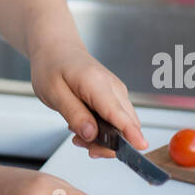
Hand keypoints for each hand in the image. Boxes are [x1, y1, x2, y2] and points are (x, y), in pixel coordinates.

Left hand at [29, 41, 147, 157]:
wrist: (57, 49)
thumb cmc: (53, 66)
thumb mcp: (53, 93)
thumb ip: (74, 114)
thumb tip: (92, 135)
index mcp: (97, 83)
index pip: (118, 113)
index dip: (130, 132)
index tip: (141, 146)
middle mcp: (114, 88)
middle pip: (125, 124)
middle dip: (106, 144)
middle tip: (78, 141)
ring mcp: (117, 92)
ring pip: (122, 126)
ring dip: (102, 138)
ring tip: (75, 132)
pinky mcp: (116, 97)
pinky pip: (117, 121)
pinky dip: (102, 130)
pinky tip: (83, 126)